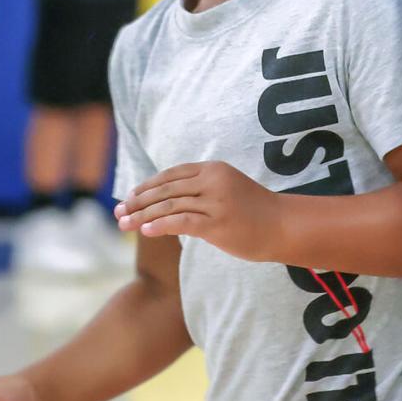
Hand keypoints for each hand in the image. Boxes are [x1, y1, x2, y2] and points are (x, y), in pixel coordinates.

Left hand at [116, 162, 281, 260]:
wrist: (283, 226)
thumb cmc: (255, 212)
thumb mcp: (227, 190)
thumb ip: (201, 190)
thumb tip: (169, 201)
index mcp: (213, 169)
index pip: (171, 175)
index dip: (147, 186)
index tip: (128, 198)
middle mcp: (212, 181)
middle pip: (165, 190)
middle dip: (137, 202)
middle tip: (118, 213)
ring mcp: (215, 201)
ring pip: (168, 206)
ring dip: (141, 216)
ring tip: (124, 225)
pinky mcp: (217, 222)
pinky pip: (181, 222)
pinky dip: (159, 225)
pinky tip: (145, 230)